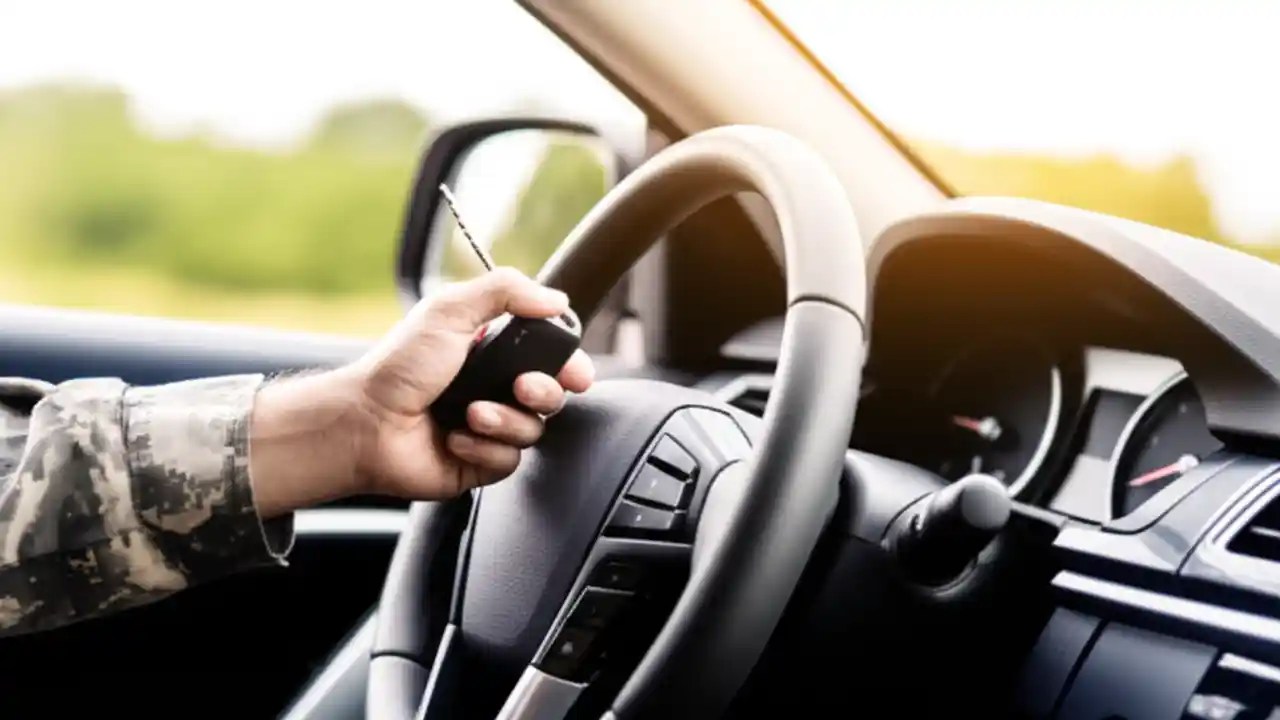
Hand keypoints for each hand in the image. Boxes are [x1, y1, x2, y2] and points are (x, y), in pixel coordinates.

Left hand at [248, 268, 593, 516]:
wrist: (367, 424)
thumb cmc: (400, 367)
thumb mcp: (450, 310)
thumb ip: (505, 291)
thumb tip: (556, 299)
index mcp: (493, 351)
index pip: (550, 356)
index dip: (571, 364)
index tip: (576, 371)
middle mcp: (495, 388)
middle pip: (553, 395)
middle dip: (544, 391)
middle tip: (521, 387)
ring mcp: (489, 428)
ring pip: (534, 430)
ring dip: (505, 420)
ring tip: (472, 414)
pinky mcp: (480, 462)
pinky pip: (509, 461)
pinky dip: (484, 449)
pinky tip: (455, 438)